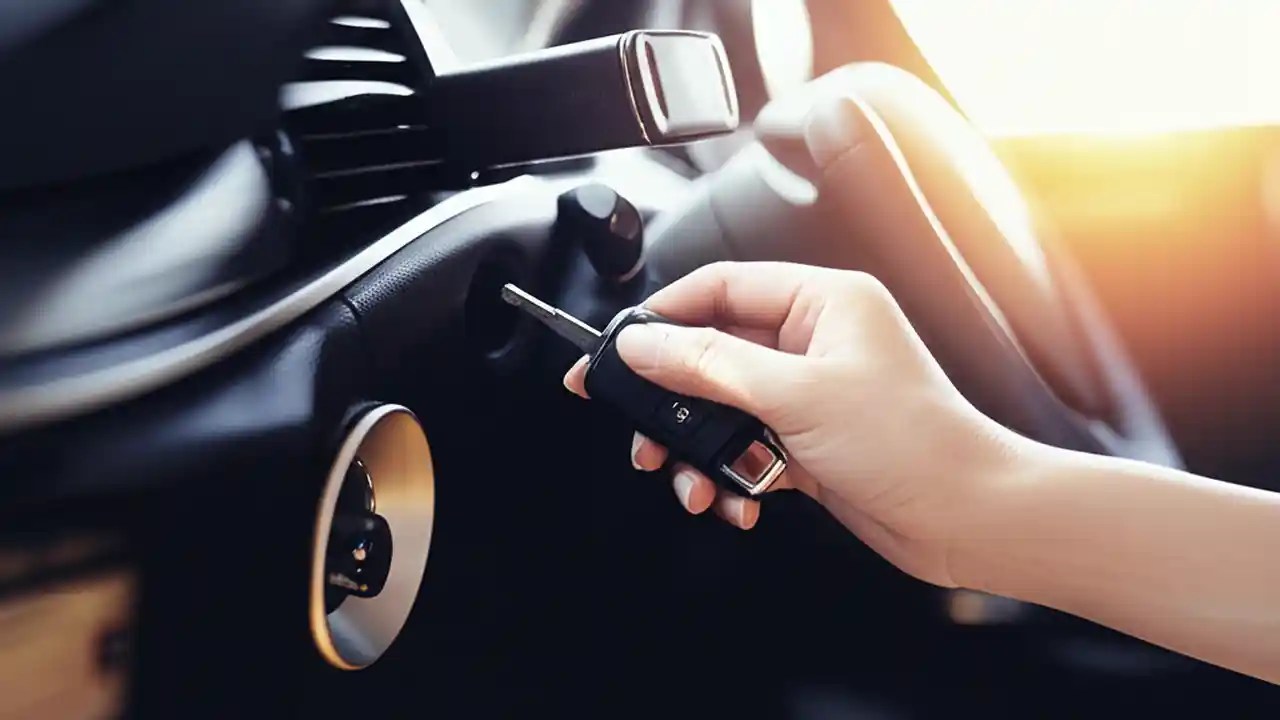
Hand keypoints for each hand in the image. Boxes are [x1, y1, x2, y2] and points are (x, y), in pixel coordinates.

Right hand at [563, 261, 1028, 587]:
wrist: (969, 519)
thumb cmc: (913, 444)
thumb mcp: (795, 396)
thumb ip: (710, 366)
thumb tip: (645, 345)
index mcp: (822, 303)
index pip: (721, 288)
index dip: (663, 316)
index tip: (618, 348)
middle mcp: (815, 342)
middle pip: (713, 354)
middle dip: (673, 402)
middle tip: (638, 430)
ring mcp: (811, 394)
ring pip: (724, 410)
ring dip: (699, 451)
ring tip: (690, 484)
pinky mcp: (810, 442)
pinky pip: (747, 449)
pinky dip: (732, 476)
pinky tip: (737, 502)